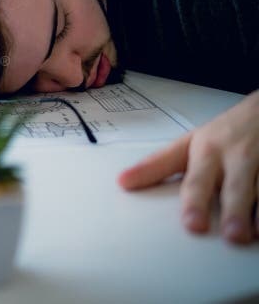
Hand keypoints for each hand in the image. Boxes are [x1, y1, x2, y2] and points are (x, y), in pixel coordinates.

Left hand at [118, 90, 258, 243]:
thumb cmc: (224, 133)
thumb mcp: (189, 143)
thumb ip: (158, 165)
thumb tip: (123, 182)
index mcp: (206, 150)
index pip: (195, 177)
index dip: (192, 201)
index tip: (190, 222)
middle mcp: (235, 157)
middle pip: (233, 185)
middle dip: (231, 208)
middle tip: (226, 233)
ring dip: (257, 212)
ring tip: (249, 234)